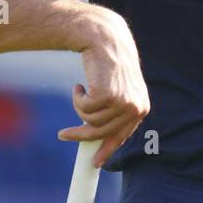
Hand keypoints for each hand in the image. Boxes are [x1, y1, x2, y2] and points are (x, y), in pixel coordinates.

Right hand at [57, 10, 149, 167]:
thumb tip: (95, 137)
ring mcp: (123, 102)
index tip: (94, 163)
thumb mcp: (117, 88)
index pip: (121, 136)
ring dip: (79, 107)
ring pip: (89, 121)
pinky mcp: (108, 95)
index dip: (106, 150)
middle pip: (102, 133)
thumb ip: (114, 111)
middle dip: (80, 136)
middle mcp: (135, 108)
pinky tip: (80, 84)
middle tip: (62, 135)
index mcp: (140, 108)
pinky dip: (77, 98)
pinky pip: (83, 109)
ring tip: (81, 90)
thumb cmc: (107, 64)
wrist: (104, 38)